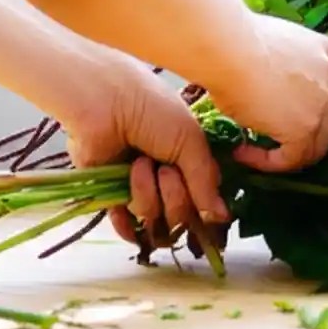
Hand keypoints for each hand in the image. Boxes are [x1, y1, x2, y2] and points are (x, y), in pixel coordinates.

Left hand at [61, 56, 228, 246]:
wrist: (105, 101)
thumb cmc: (153, 111)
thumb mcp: (191, 142)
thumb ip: (206, 182)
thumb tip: (222, 217)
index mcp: (191, 162)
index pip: (206, 199)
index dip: (206, 207)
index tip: (206, 209)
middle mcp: (168, 178)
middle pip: (183, 215)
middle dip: (177, 196)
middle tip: (166, 170)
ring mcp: (140, 188)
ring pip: (155, 217)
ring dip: (149, 192)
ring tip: (138, 163)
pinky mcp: (111, 195)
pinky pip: (125, 225)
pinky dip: (128, 226)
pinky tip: (131, 220)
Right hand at [208, 14, 327, 171]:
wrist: (230, 47)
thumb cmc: (239, 39)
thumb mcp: (273, 42)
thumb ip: (284, 64)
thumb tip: (264, 82)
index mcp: (325, 52)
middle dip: (314, 135)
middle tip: (282, 138)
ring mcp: (321, 107)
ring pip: (318, 146)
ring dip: (290, 154)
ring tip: (257, 152)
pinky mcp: (303, 131)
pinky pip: (292, 159)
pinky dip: (269, 163)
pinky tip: (244, 153)